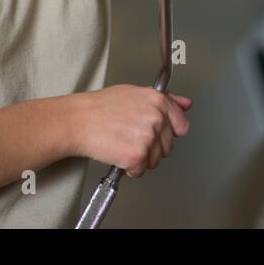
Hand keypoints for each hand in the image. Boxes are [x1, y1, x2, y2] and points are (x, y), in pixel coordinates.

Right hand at [72, 85, 192, 177]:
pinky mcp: (137, 155)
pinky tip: (117, 153)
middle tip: (130, 136)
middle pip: (167, 146)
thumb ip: (165, 99)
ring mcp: (147, 137)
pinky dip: (129, 168)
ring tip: (122, 142)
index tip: (158, 133)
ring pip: (154, 160)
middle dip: (151, 146)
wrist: (78, 121)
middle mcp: (156, 117)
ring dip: (140, 158)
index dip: (167, 132)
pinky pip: (140, 170)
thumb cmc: (100, 107)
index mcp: (158, 101)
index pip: (181, 125)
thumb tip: (186, 103)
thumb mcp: (135, 94)